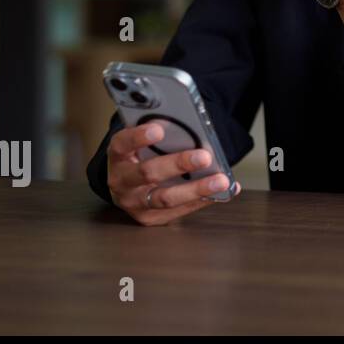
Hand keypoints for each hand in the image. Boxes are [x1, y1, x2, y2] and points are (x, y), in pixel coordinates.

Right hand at [106, 122, 241, 225]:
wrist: (128, 185)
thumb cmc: (141, 156)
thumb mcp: (143, 142)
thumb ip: (161, 134)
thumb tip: (194, 125)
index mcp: (118, 156)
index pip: (122, 144)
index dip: (138, 137)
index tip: (158, 130)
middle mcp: (121, 181)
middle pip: (148, 173)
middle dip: (178, 164)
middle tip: (204, 156)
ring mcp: (134, 203)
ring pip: (165, 198)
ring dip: (196, 189)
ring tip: (221, 180)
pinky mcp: (150, 218)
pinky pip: (180, 211)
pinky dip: (205, 200)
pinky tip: (226, 190)